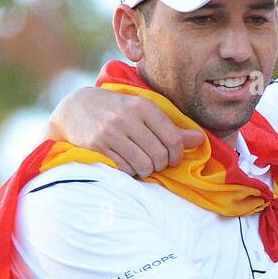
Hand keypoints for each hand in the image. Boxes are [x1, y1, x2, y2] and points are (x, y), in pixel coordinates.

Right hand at [50, 86, 204, 176]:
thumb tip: (200, 140)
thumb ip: (172, 127)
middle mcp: (127, 118)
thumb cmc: (119, 110)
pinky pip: (124, 169)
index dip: (177, 155)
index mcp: (144, 106)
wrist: (77, 108)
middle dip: (161, 164)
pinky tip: (126, 164)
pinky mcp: (96, 147)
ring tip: (141, 163)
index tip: (173, 158)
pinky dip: (129, 172)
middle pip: (159, 156)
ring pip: (143, 165)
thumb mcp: (145, 112)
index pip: (173, 139)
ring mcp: (110, 133)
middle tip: (155, 162)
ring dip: (145, 170)